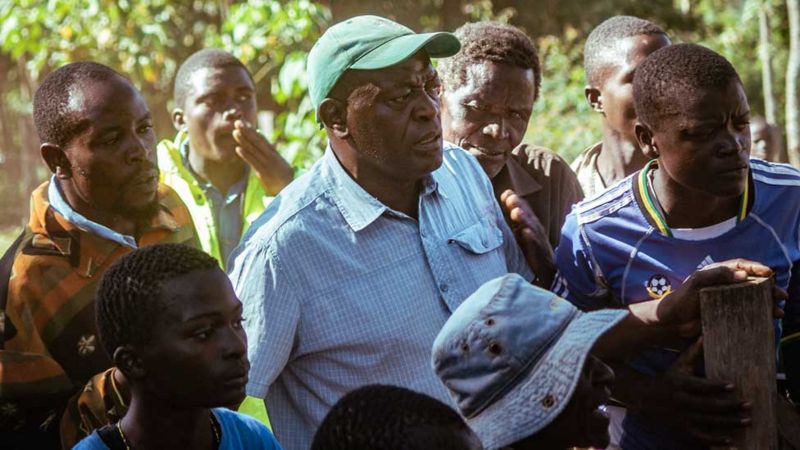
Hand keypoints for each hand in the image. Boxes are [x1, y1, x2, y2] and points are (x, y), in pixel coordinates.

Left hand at [232, 120, 292, 194]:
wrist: (291, 189)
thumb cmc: (283, 176)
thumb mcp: (278, 161)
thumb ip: (269, 150)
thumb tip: (262, 138)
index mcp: (274, 153)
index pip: (261, 139)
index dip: (252, 131)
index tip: (244, 123)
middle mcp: (271, 156)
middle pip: (257, 141)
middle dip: (247, 131)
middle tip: (237, 122)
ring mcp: (267, 164)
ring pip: (254, 150)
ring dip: (244, 141)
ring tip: (235, 132)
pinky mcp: (264, 173)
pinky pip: (253, 163)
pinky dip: (246, 155)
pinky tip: (238, 148)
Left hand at [499, 189, 554, 287]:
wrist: (547, 269)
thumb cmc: (530, 248)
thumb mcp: (520, 233)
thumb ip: (513, 221)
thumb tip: (496, 209)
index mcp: (528, 222)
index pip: (522, 207)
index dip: (514, 200)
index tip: (505, 194)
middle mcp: (534, 227)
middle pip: (527, 213)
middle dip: (519, 205)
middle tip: (510, 198)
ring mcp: (538, 239)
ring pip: (531, 226)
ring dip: (523, 218)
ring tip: (516, 212)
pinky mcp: (539, 251)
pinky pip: (535, 243)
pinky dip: (531, 237)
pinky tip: (526, 232)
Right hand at [651, 338, 750, 444]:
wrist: (643, 397)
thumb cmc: (666, 378)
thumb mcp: (678, 365)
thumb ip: (693, 353)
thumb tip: (704, 336)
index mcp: (681, 384)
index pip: (701, 386)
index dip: (717, 386)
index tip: (733, 386)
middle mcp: (681, 401)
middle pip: (709, 406)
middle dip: (731, 406)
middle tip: (748, 405)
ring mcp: (681, 417)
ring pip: (708, 422)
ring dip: (729, 422)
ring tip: (747, 421)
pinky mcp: (681, 429)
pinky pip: (700, 437)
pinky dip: (715, 440)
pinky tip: (730, 440)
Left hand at [655, 258, 785, 335]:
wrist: (671, 321)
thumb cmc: (681, 298)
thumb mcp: (697, 281)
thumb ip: (717, 274)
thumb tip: (742, 274)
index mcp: (718, 274)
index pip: (741, 266)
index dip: (756, 267)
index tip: (768, 272)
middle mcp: (725, 285)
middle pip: (752, 283)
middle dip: (769, 288)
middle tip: (781, 295)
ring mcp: (727, 300)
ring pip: (753, 299)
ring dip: (768, 304)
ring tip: (779, 311)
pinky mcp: (727, 315)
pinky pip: (747, 313)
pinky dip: (760, 316)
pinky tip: (769, 320)